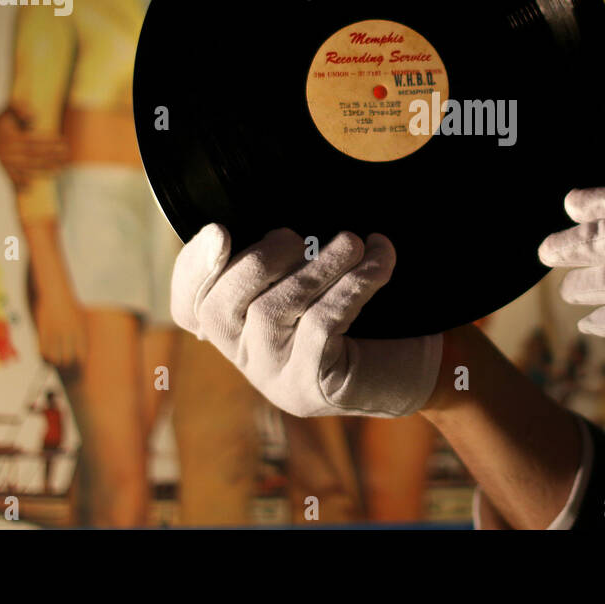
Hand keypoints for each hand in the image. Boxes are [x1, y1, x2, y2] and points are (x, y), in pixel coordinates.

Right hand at [0, 106, 67, 187]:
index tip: (64, 141)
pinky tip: (29, 189)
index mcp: (10, 138)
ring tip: (61, 169)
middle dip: (52, 156)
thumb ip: (19, 107)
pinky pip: (12, 178)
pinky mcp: (3, 168)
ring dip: (44, 170)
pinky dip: (19, 184)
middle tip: (67, 156)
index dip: (50, 142)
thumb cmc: (5, 118)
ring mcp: (4, 162)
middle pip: (34, 156)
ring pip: (27, 167)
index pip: (34, 141)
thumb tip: (31, 115)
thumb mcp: (10, 108)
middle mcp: (7, 152)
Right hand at [34, 283, 86, 366]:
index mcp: (80, 331)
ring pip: (53, 357)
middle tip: (63, 367)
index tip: (75, 366)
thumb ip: (81, 336)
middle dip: (65, 367)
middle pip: (67, 359)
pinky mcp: (43, 330)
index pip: (81, 356)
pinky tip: (46, 356)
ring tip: (54, 362)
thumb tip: (82, 354)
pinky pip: (42, 350)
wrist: (55, 292)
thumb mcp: (80, 320)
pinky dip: (44, 357)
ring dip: (53, 363)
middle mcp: (68, 333)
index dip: (78, 364)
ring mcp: (55, 332)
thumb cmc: (69, 306)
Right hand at [170, 225, 442, 417]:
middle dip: (256, 259)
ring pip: (271, 312)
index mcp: (237, 329)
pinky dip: (352, 283)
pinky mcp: (313, 387)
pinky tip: (379, 258)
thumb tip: (275, 216)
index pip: (190, 306)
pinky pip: (321, 323)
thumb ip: (288, 255)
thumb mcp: (318, 279)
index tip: (219, 230)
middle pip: (218, 307)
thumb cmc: (363, 314)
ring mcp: (275, 377)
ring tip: (352, 242)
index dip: (192, 269)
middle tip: (297, 237)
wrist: (414, 367)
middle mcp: (246, 357)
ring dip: (316, 267)